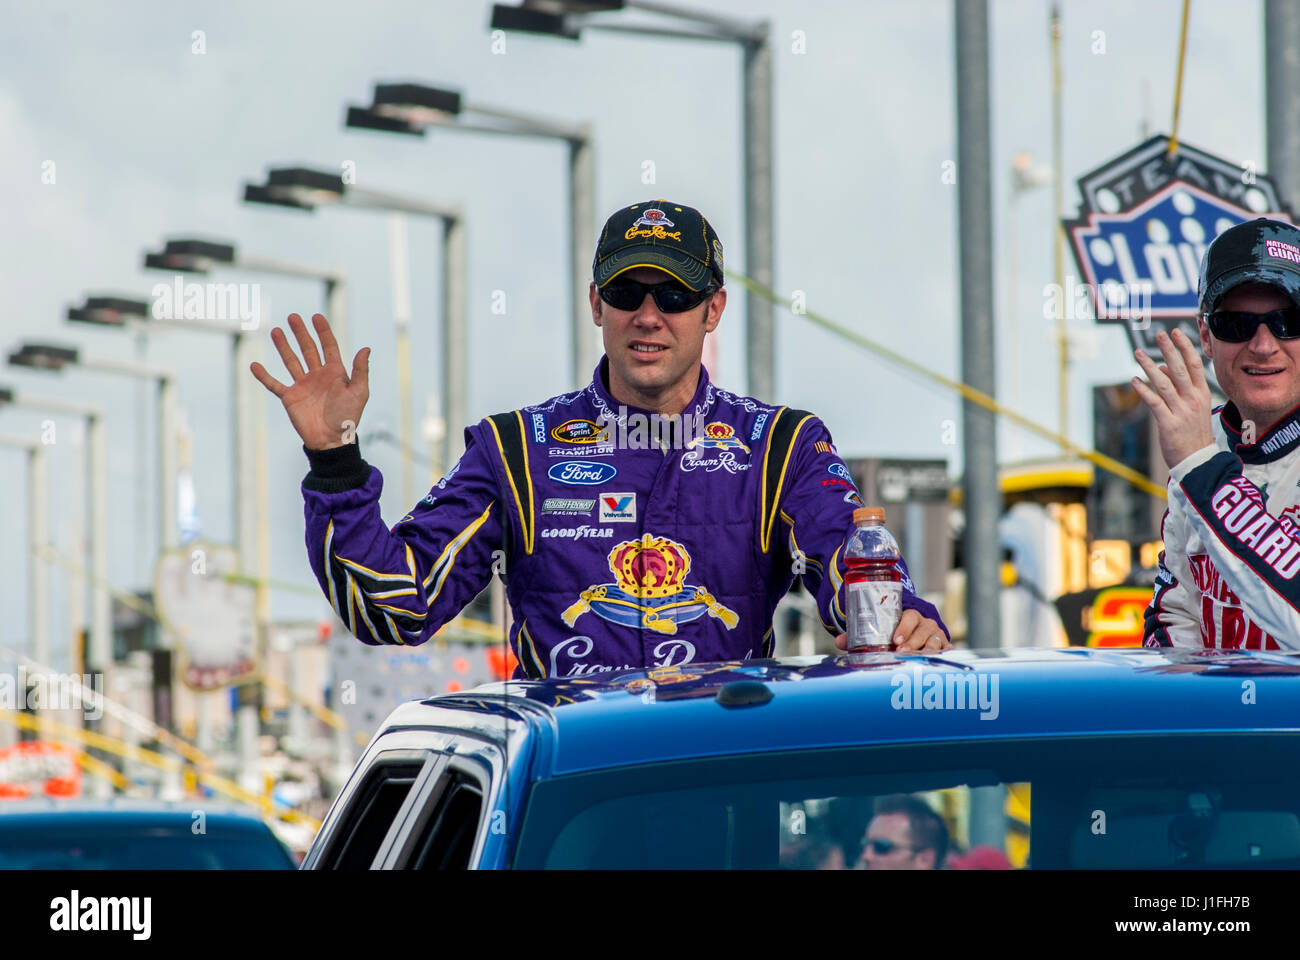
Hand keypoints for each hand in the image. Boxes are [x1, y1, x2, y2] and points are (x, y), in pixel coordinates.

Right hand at [250, 313, 370, 450]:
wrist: (331, 440)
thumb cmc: (348, 417)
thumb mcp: (359, 393)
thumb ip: (361, 371)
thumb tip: (366, 348)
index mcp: (335, 372)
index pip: (328, 347)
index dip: (323, 332)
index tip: (316, 317)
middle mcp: (318, 376)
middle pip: (308, 349)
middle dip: (301, 333)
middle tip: (293, 317)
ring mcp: (303, 385)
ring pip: (291, 361)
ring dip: (283, 346)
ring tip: (276, 331)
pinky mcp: (290, 398)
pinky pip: (274, 384)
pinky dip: (264, 376)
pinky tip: (255, 365)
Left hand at [834, 609, 950, 652]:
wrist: (917, 632)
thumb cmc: (895, 632)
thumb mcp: (879, 632)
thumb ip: (859, 636)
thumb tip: (839, 641)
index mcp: (911, 616)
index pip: (909, 617)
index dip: (904, 628)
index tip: (895, 640)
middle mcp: (927, 624)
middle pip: (923, 631)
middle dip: (913, 642)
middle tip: (901, 653)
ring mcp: (938, 636)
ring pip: (936, 642)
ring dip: (927, 651)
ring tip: (918, 661)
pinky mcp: (946, 648)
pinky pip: (948, 653)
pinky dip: (946, 657)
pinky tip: (940, 666)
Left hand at [1131, 328, 1214, 468]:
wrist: (1199, 461)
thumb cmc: (1193, 433)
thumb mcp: (1193, 407)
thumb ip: (1178, 387)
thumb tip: (1160, 367)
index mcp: (1201, 394)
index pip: (1195, 365)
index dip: (1184, 347)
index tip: (1175, 332)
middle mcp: (1192, 400)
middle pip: (1180, 369)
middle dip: (1169, 350)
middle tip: (1159, 334)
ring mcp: (1181, 411)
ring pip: (1163, 383)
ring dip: (1149, 367)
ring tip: (1138, 353)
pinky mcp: (1168, 423)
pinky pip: (1154, 402)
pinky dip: (1143, 390)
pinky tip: (1134, 380)